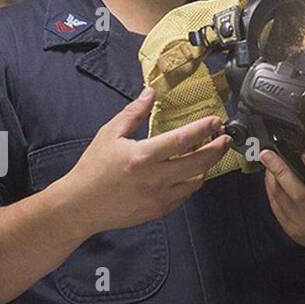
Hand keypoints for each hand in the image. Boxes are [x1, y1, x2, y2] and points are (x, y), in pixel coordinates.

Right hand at [54, 87, 231, 238]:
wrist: (81, 205)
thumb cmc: (92, 170)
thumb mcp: (109, 134)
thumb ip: (133, 112)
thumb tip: (150, 93)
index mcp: (143, 156)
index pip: (183, 139)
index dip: (203, 128)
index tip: (214, 121)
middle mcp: (155, 178)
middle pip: (200, 162)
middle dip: (217, 148)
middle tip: (223, 138)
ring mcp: (158, 197)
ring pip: (196, 181)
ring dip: (205, 166)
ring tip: (205, 154)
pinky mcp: (158, 210)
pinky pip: (184, 195)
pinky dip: (191, 182)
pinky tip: (188, 173)